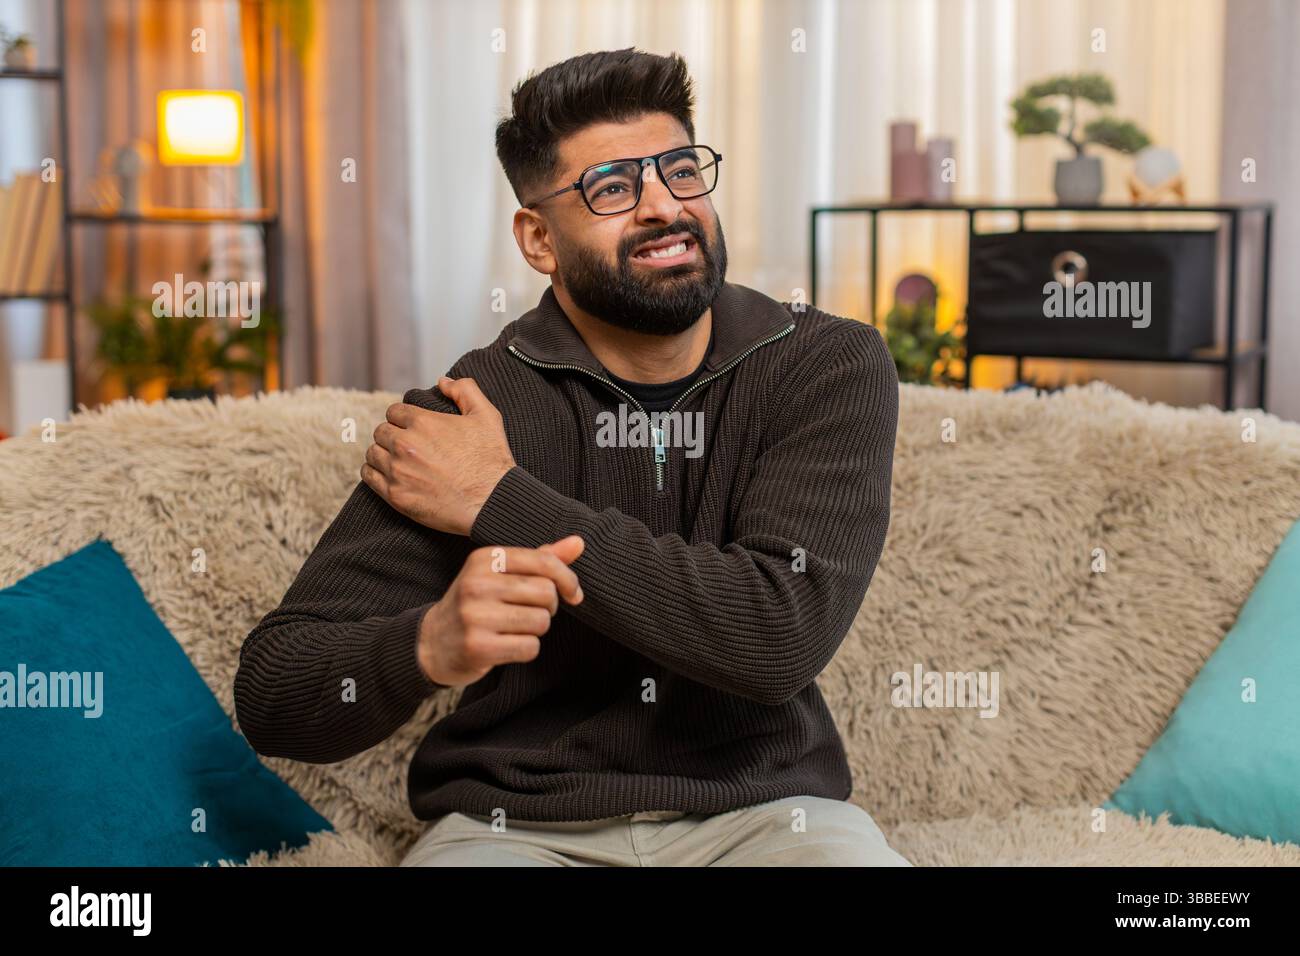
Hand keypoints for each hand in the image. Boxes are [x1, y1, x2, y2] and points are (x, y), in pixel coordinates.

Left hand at [362, 376, 516, 535]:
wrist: (491, 502)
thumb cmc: (491, 461)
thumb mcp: (487, 417)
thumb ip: (465, 391)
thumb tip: (443, 381)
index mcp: (423, 423)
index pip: (394, 412)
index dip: (403, 418)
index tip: (410, 427)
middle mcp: (405, 444)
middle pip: (381, 431)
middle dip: (392, 435)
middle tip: (406, 445)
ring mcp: (398, 471)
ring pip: (373, 453)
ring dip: (382, 453)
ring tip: (397, 460)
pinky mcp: (395, 495)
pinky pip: (369, 476)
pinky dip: (374, 472)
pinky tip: (386, 474)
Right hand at [417, 536, 585, 686]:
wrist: (433, 643)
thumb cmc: (477, 604)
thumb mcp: (501, 574)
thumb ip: (540, 559)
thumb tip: (579, 543)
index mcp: (485, 558)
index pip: (544, 562)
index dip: (568, 580)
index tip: (573, 594)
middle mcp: (476, 583)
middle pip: (547, 593)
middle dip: (548, 607)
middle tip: (530, 612)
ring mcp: (474, 615)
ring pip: (541, 622)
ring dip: (536, 630)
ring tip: (514, 628)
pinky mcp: (478, 647)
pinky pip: (529, 647)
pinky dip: (526, 649)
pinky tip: (506, 645)